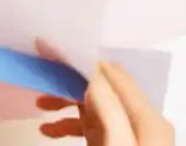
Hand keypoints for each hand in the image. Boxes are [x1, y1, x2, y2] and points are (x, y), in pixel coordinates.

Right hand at [37, 61, 174, 145]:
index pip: (114, 75)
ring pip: (94, 109)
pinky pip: (93, 129)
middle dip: (68, 82)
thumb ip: (108, 111)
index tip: (51, 49)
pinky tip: (49, 131)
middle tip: (38, 75)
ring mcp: (130, 138)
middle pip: (102, 89)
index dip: (82, 60)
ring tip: (39, 107)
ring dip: (65, 105)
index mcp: (147, 119)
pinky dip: (70, 125)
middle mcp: (141, 124)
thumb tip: (92, 74)